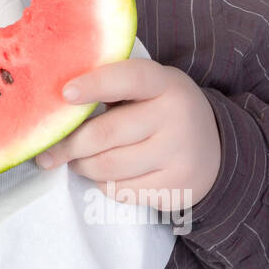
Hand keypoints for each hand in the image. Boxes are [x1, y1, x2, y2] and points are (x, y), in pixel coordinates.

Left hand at [34, 58, 221, 212]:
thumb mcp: (149, 89)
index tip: (65, 94)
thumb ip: (113, 88)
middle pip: (106, 133)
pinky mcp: (177, 187)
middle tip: (51, 152)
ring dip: (83, 166)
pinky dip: (104, 184)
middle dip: (70, 145)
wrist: (216, 151)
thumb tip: (56, 107)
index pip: (129, 78)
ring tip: (77, 162)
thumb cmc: (162, 112)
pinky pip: (122, 190)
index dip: (95, 84)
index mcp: (165, 83)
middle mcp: (177, 116)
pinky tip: (106, 175)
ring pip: (109, 166)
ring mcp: (179, 154)